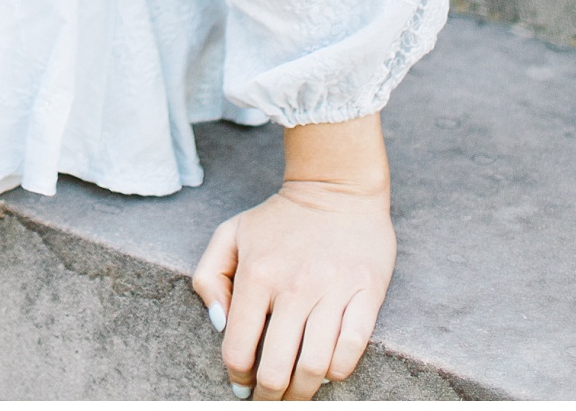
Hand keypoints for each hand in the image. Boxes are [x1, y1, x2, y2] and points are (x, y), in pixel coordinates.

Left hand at [192, 121, 394, 399]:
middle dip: (270, 396)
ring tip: (296, 394)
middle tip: (269, 401)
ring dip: (303, 392)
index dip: (237, 378)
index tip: (242, 385)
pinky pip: (351, 349)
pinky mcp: (366, 292)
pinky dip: (338, 371)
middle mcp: (293, 285)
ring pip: (315, 367)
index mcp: (256, 273)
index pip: (238, 348)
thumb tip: (219, 325)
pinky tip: (327, 370)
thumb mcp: (230, 233)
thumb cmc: (279, 218)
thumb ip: (209, 276)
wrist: (336, 185)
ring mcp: (331, 290)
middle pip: (276, 368)